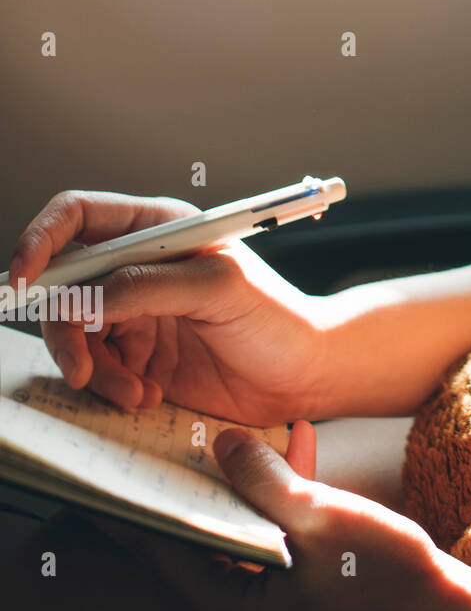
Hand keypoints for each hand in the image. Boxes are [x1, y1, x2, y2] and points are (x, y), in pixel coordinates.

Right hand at [9, 189, 336, 423]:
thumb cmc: (278, 319)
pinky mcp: (137, 354)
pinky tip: (147, 394)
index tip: (24, 280)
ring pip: (73, 332)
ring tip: (135, 390)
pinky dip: (111, 386)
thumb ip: (147, 286)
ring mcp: (135, 311)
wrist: (304, 375)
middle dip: (63, 328)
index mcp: (160, 228)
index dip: (41, 241)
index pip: (78, 216)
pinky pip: (95, 367)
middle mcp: (139, 265)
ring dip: (94, 368)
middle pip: (62, 282)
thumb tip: (85, 295)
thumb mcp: (218, 289)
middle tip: (82, 367)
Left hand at [90, 422, 470, 610]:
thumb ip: (263, 480)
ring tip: (232, 435)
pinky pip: (268, 542)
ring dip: (239, 487)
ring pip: (234, 537)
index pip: (164, 552)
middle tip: (164, 438)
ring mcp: (268, 610)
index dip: (136, 505)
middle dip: (189, 485)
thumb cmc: (385, 575)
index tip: (108, 469)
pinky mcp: (294, 595)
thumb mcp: (321, 516)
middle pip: (194, 543)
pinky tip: (293, 453)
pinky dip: (275, 504)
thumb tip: (222, 445)